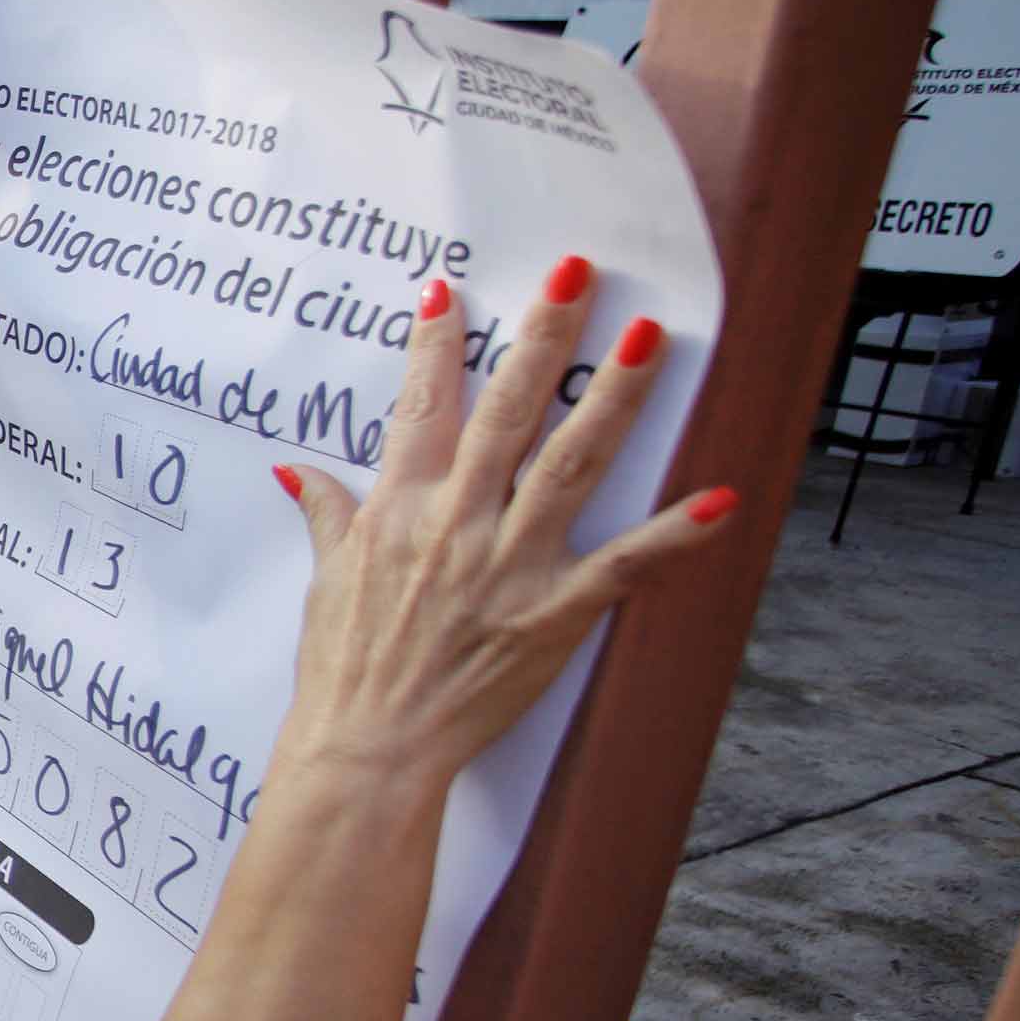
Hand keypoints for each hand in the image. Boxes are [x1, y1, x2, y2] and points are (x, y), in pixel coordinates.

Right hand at [277, 263, 734, 785]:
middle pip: (508, 411)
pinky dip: (675, 535)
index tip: (451, 292)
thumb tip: (298, 472)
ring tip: (647, 337)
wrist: (369, 747)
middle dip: (544, 337)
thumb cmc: (343, 669)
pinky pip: (624, 565)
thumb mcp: (326, 582)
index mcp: (400, 510)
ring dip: (614, 397)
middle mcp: (458, 523)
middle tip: (577, 274)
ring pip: (571, 463)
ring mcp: (510, 565)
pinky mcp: (554, 613)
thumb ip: (328, 516)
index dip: (437, 346)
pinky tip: (721, 499)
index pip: (421, 407)